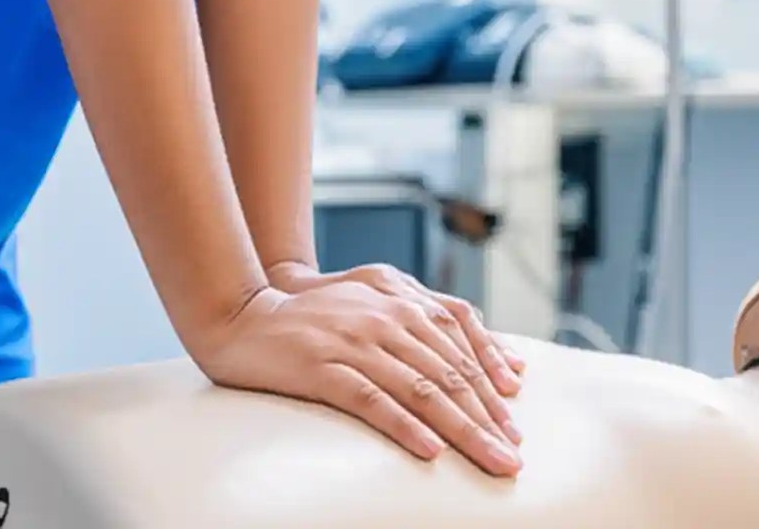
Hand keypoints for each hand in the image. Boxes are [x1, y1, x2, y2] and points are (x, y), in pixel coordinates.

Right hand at [189, 283, 524, 476]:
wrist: (243, 313)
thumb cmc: (313, 314)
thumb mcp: (374, 298)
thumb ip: (428, 315)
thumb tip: (493, 353)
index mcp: (400, 300)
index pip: (461, 344)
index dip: (491, 386)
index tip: (515, 424)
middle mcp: (384, 318)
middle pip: (448, 372)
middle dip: (487, 418)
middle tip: (512, 456)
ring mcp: (354, 342)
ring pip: (421, 389)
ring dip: (461, 430)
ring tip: (489, 460)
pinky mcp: (322, 368)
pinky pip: (371, 401)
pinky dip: (404, 426)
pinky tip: (429, 451)